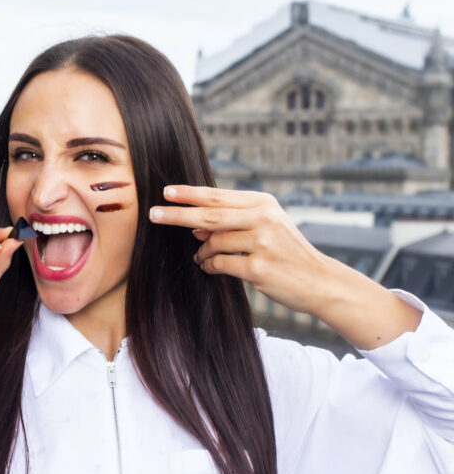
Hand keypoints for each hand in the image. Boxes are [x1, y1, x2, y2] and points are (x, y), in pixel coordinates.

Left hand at [149, 185, 421, 347]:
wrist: (319, 281)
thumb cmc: (287, 253)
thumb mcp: (267, 227)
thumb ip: (233, 221)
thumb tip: (194, 224)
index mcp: (263, 203)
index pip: (218, 195)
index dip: (190, 194)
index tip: (166, 192)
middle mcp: (263, 218)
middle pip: (210, 214)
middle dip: (178, 215)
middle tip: (154, 214)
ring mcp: (262, 243)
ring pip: (213, 243)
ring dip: (202, 252)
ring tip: (203, 257)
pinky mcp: (259, 267)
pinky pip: (220, 264)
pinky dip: (210, 266)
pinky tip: (210, 267)